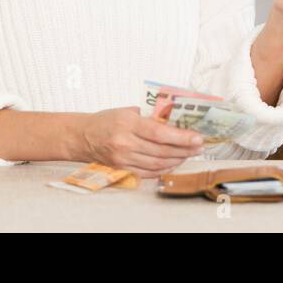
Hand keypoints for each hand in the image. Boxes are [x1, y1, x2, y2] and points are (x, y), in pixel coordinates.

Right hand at [77, 107, 205, 177]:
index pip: (160, 133)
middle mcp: (125, 143)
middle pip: (162, 151)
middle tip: (199, 147)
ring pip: (157, 163)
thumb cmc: (106, 120)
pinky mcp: (123, 169)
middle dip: (185, 150)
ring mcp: (124, 159)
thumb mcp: (127, 111)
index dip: (181, 137)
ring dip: (177, 160)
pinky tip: (173, 163)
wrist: (82, 136)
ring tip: (189, 154)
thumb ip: (149, 116)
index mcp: (127, 124)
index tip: (197, 138)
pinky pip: (149, 172)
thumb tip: (174, 121)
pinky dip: (164, 169)